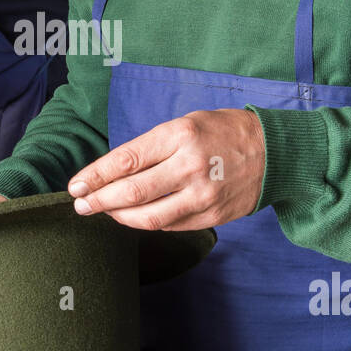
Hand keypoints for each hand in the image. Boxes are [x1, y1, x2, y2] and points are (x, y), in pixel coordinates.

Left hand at [67, 109, 264, 230]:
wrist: (274, 152)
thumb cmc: (224, 132)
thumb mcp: (186, 124)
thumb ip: (152, 147)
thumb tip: (113, 172)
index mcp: (180, 135)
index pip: (126, 160)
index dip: (95, 176)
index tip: (76, 185)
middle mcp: (190, 166)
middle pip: (131, 192)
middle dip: (98, 200)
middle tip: (80, 204)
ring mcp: (202, 195)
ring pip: (148, 217)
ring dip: (118, 217)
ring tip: (103, 212)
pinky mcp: (212, 216)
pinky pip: (169, 225)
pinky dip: (146, 222)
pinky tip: (134, 216)